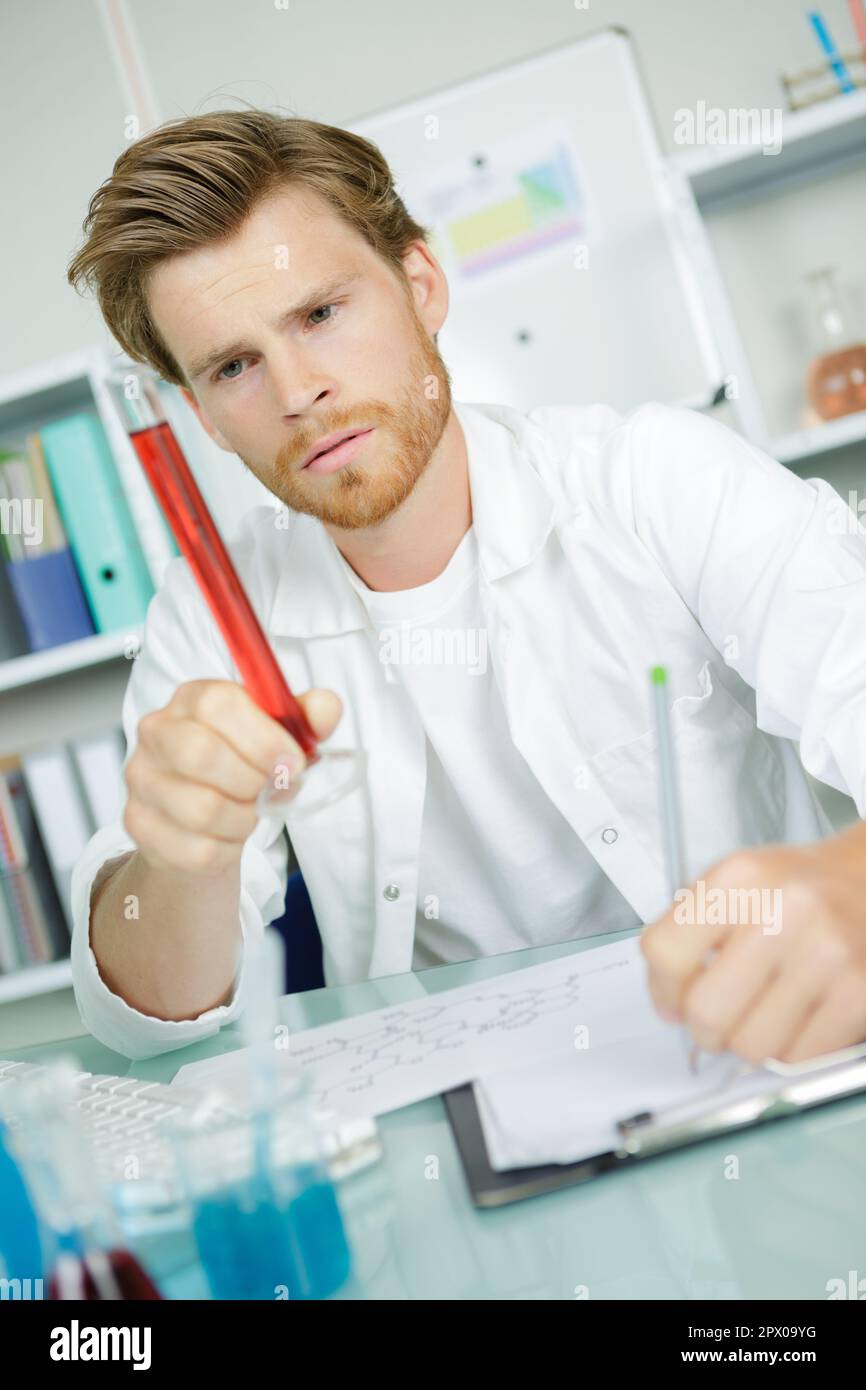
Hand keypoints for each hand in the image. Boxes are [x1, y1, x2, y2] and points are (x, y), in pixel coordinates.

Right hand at [123, 680, 342, 875]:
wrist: (204, 812)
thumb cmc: (242, 762)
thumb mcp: (278, 733)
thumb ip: (305, 717)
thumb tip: (326, 708)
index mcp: (193, 698)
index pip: (219, 705)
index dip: (263, 738)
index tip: (292, 763)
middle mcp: (157, 731)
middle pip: (201, 755)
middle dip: (252, 782)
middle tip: (271, 791)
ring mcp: (141, 778)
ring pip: (202, 809)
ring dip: (243, 819)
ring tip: (250, 813)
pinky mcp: (138, 823)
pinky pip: (195, 849)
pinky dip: (227, 850)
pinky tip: (230, 836)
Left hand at [640, 823, 865, 1063]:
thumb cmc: (799, 887)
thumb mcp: (738, 883)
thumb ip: (691, 930)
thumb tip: (669, 1000)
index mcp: (742, 877)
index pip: (665, 950)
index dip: (661, 988)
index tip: (671, 1000)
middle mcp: (785, 910)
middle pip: (705, 1009)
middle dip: (702, 1027)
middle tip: (713, 1020)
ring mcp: (827, 954)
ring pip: (751, 1044)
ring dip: (748, 1041)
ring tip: (760, 1014)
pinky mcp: (859, 993)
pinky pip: (797, 1057)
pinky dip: (789, 1050)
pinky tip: (794, 1019)